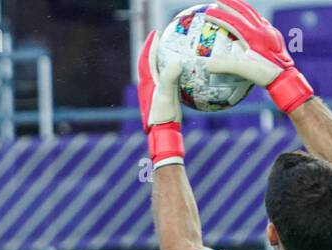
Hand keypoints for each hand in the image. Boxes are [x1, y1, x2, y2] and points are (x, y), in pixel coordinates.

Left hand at [137, 30, 184, 167]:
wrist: (163, 135)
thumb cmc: (162, 115)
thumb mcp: (166, 95)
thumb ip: (170, 78)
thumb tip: (177, 61)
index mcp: (147, 82)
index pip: (147, 58)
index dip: (151, 45)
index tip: (157, 33)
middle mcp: (149, 86)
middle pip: (150, 63)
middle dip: (155, 50)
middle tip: (163, 40)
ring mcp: (156, 94)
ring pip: (158, 72)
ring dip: (163, 61)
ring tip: (172, 53)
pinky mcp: (163, 100)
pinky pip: (168, 82)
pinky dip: (173, 75)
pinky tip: (184, 75)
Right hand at [203, 0, 313, 112]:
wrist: (287, 78)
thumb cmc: (266, 75)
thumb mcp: (245, 70)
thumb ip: (226, 66)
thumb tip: (207, 65)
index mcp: (255, 35)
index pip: (234, 21)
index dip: (220, 16)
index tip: (208, 12)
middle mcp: (263, 29)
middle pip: (244, 11)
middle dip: (231, 4)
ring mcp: (270, 32)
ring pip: (254, 14)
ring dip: (242, 7)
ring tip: (232, 4)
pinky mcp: (275, 36)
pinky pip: (261, 22)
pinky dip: (252, 18)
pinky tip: (248, 21)